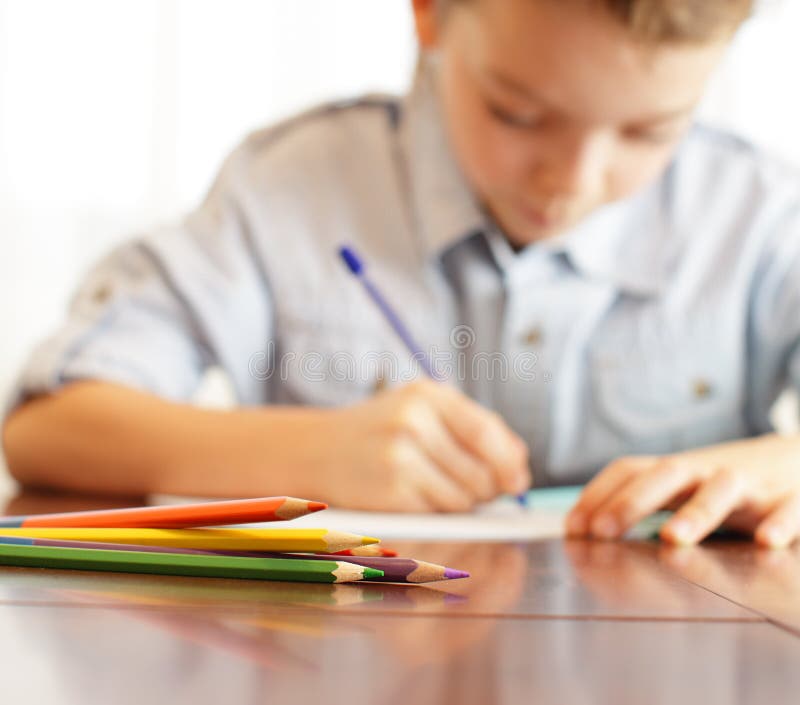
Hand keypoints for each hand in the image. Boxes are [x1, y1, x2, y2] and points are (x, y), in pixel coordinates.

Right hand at [306, 380, 529, 511]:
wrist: (317, 450)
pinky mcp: (390, 491)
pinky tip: (419, 498)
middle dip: (488, 489)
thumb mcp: (422, 412)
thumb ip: (472, 429)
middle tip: (479, 491)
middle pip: (481, 471)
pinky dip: (438, 513)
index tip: (519, 481)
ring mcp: (399, 456)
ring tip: (441, 490)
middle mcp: (413, 421)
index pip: (486, 431)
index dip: (510, 461)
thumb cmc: (381, 432)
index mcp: (427, 395)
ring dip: (463, 503)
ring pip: (464, 497)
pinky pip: (439, 513)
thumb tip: (519, 464)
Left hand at [565, 434, 799, 546]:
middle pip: (667, 474)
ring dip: (697, 512)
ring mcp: (749, 482)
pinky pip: (790, 507)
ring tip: (673, 538)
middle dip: (632, 502)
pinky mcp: (791, 497)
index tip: (572, 528)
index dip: (597, 495)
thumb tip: (580, 529)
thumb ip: (639, 501)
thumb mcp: (679, 485)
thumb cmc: (722, 480)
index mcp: (675, 469)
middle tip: (602, 532)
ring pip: (722, 489)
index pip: (629, 470)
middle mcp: (706, 470)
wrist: (795, 456)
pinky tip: (768, 541)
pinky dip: (781, 522)